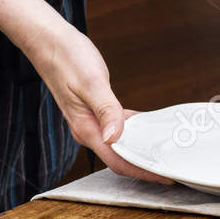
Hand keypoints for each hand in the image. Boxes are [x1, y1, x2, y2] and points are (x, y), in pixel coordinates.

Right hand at [28, 24, 168, 183]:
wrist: (48, 42)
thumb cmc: (65, 58)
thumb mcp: (91, 82)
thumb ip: (105, 110)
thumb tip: (114, 136)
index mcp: (86, 128)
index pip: (118, 161)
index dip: (142, 171)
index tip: (164, 176)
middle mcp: (88, 130)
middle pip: (120, 158)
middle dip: (145, 166)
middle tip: (171, 168)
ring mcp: (91, 122)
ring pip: (120, 145)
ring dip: (140, 150)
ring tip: (164, 153)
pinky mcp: (95, 112)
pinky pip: (117, 129)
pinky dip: (133, 132)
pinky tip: (147, 128)